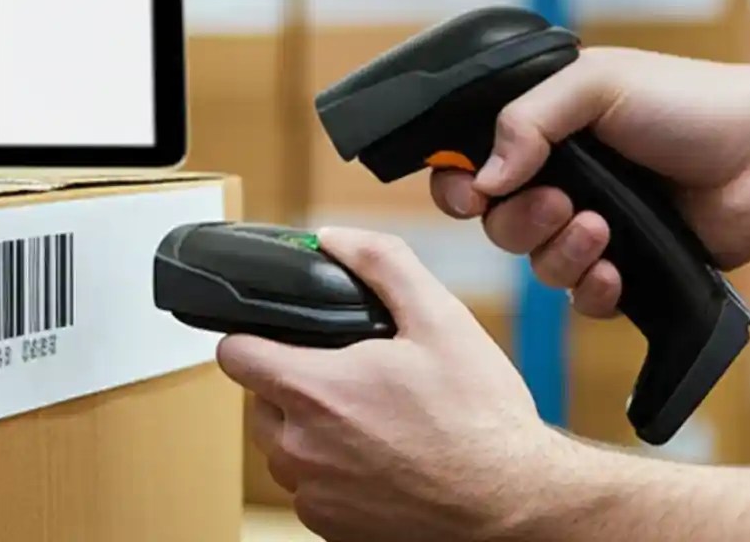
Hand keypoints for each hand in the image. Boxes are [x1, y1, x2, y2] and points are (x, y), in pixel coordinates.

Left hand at [217, 227, 578, 541]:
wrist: (515, 503)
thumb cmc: (481, 419)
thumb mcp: (439, 319)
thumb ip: (381, 264)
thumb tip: (334, 237)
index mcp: (314, 390)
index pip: (233, 353)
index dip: (254, 337)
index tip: (280, 337)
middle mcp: (300, 447)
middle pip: (257, 400)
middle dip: (291, 383)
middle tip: (349, 377)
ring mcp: (311, 492)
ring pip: (281, 446)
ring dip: (308, 429)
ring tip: (367, 419)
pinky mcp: (328, 526)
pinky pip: (307, 488)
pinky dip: (330, 471)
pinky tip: (376, 458)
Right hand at [430, 47, 749, 316]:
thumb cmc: (692, 102)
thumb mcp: (596, 83)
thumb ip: (525, 118)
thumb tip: (482, 176)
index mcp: (541, 135)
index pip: (469, 168)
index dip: (457, 187)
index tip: (472, 193)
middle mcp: (560, 182)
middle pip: (495, 224)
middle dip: (519, 220)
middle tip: (560, 201)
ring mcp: (592, 228)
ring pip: (536, 265)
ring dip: (560, 253)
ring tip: (602, 228)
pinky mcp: (627, 269)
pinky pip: (581, 300)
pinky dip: (591, 290)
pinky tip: (615, 271)